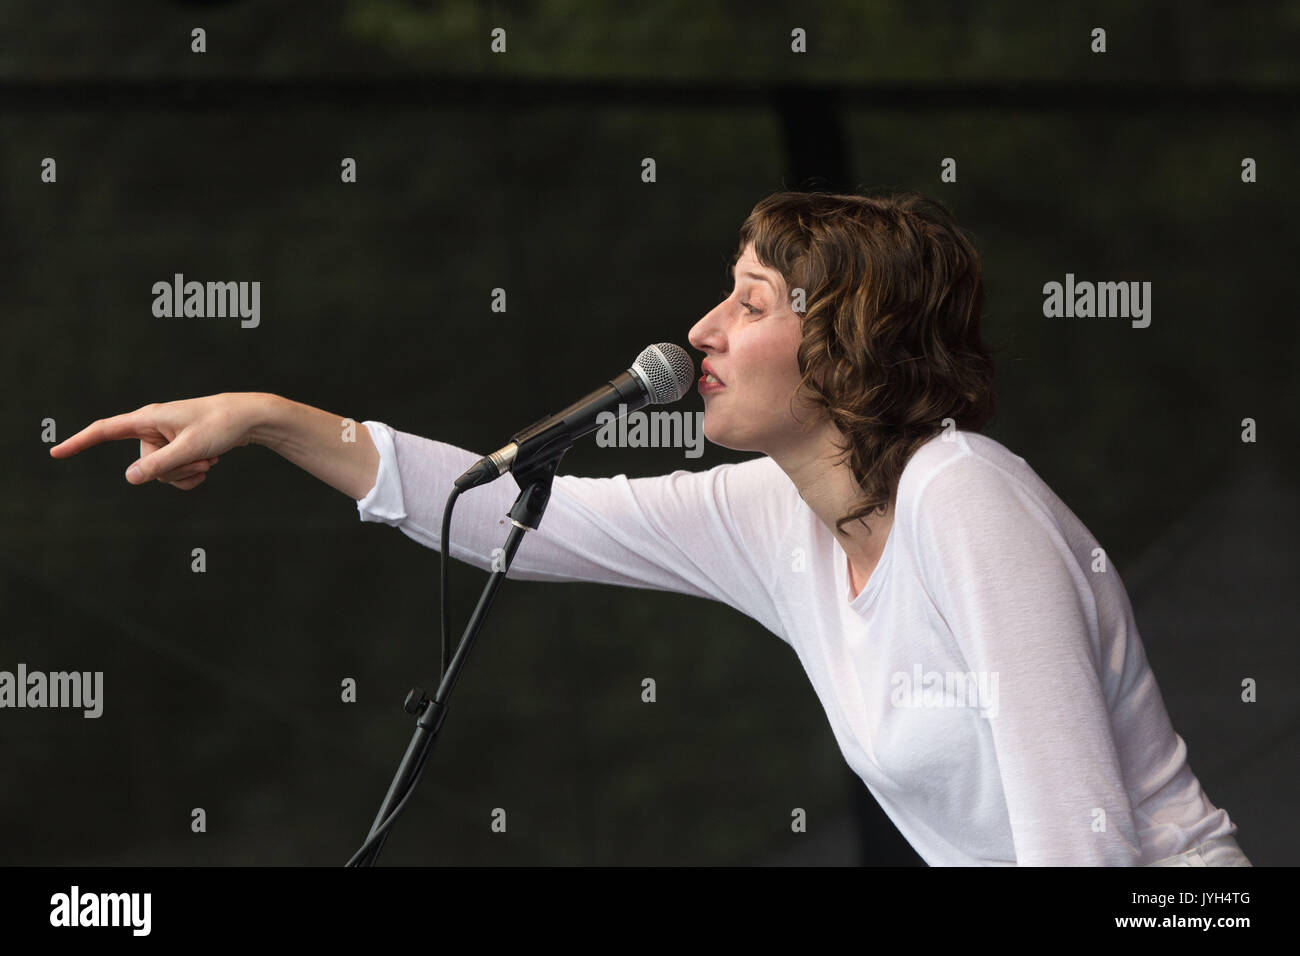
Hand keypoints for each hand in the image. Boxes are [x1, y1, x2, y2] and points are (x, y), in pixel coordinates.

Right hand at [49, 392, 266, 489]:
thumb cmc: (222, 426)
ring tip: (210, 458)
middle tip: (203, 459)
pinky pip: (175, 473)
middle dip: (174, 470)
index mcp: (149, 418)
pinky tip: (211, 463)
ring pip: (162, 472)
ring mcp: (166, 438)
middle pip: (145, 464)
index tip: (56, 453)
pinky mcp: (179, 447)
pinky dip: (192, 474)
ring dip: (187, 472)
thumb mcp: (190, 448)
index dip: (80, 442)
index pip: (105, 430)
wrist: (250, 418)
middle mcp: (153, 427)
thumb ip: (160, 464)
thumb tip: (130, 478)